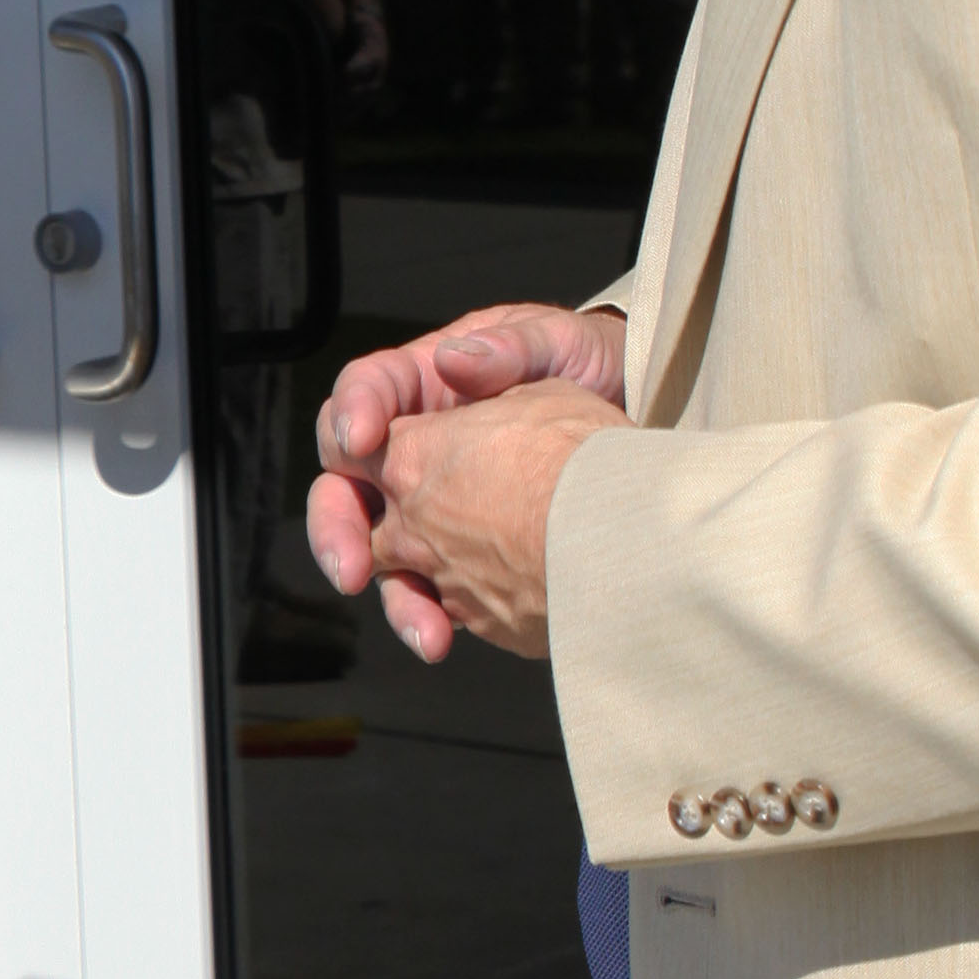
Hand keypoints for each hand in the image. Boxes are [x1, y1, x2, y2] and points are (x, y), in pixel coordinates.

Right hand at [312, 302, 626, 657]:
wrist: (640, 418)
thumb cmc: (593, 363)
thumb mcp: (559, 340)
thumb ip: (510, 347)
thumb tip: (454, 358)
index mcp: (424, 385)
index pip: (365, 393)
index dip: (351, 414)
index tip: (361, 441)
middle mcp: (416, 448)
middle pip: (345, 487)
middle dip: (338, 529)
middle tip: (350, 566)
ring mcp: (436, 505)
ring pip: (381, 552)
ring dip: (391, 594)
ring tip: (421, 629)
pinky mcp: (463, 551)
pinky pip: (430, 587)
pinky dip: (432, 617)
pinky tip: (446, 637)